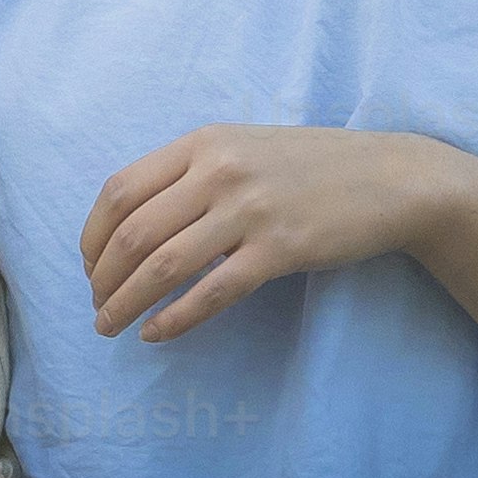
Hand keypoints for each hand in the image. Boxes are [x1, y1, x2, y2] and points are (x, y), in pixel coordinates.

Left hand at [80, 124, 473, 345]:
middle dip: (103, 277)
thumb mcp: (243, 148)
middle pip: (134, 232)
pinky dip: (175, 318)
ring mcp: (250, 209)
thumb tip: (133, 223)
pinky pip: (212, 292)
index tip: (88, 265)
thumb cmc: (311, 167)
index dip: (92, 235)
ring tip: (110, 326)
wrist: (390, 177)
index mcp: (203, 143)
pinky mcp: (280, 249)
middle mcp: (220, 170)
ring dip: (127, 302)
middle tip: (97, 305)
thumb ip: (191, 174)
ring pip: (165, 265)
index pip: (121, 190)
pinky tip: (156, 334)